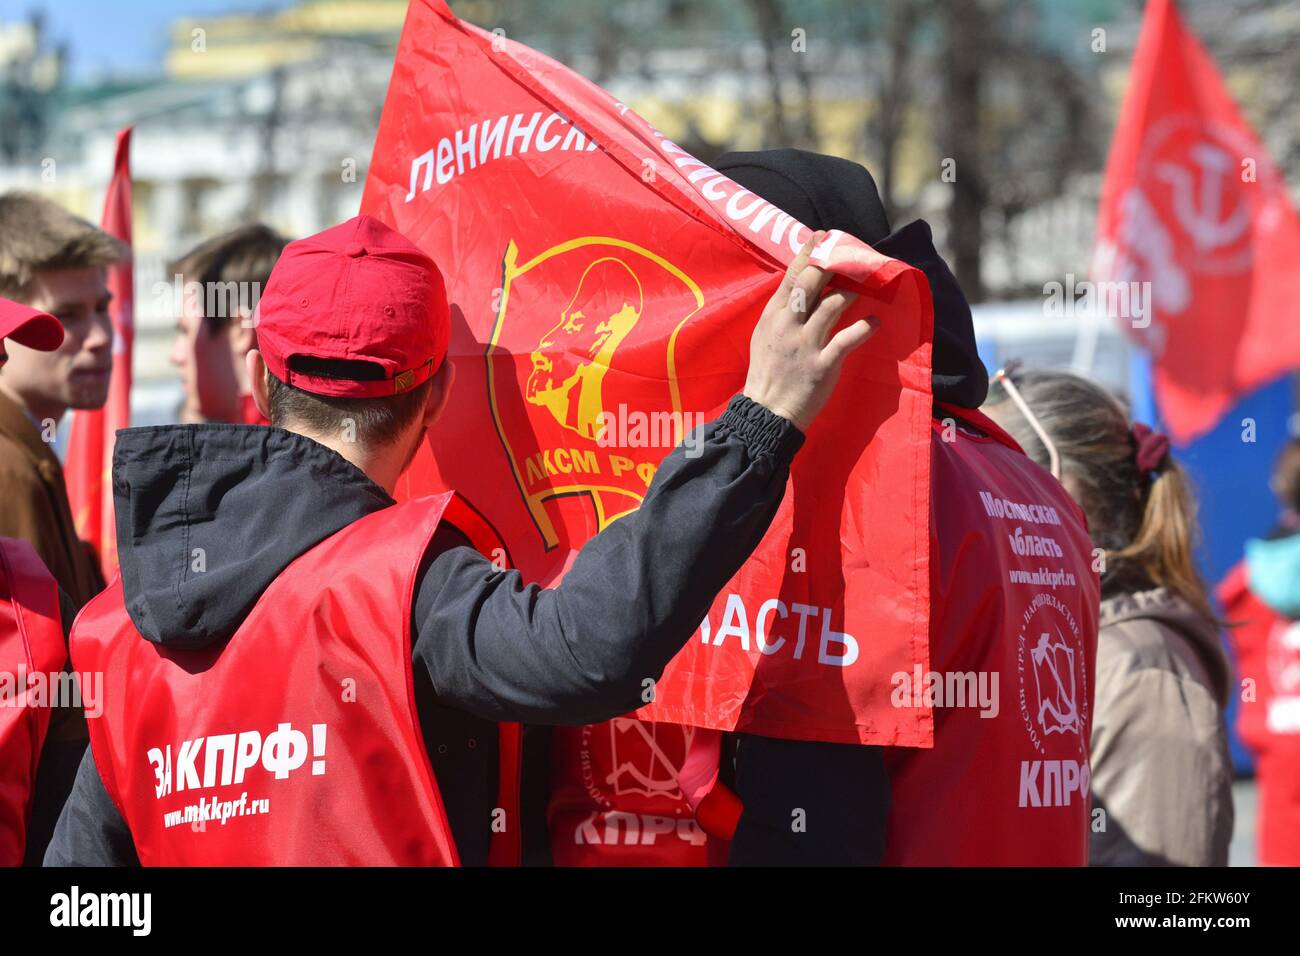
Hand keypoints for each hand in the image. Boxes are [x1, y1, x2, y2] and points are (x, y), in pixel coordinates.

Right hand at [742, 233, 879, 431]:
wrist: (767, 412)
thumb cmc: (768, 373)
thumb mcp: (765, 336)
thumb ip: (782, 313)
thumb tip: (800, 289)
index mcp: (773, 316)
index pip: (790, 276)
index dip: (807, 253)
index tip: (821, 235)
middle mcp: (788, 325)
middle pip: (811, 283)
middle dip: (832, 263)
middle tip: (850, 254)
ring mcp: (805, 344)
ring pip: (832, 305)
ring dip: (851, 293)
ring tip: (863, 289)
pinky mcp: (822, 364)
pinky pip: (848, 340)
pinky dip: (865, 328)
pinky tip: (875, 322)